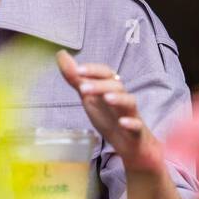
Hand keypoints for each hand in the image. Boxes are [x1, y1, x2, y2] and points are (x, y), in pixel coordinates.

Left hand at [56, 49, 162, 173]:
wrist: (129, 144)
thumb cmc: (108, 117)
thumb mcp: (88, 97)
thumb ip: (75, 78)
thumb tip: (61, 55)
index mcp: (110, 88)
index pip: (105, 72)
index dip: (93, 70)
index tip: (78, 70)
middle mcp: (122, 97)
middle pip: (116, 85)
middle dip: (100, 85)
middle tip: (83, 89)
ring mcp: (130, 114)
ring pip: (129, 101)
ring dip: (118, 98)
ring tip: (107, 98)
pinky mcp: (136, 131)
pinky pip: (137, 125)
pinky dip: (131, 123)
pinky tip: (122, 123)